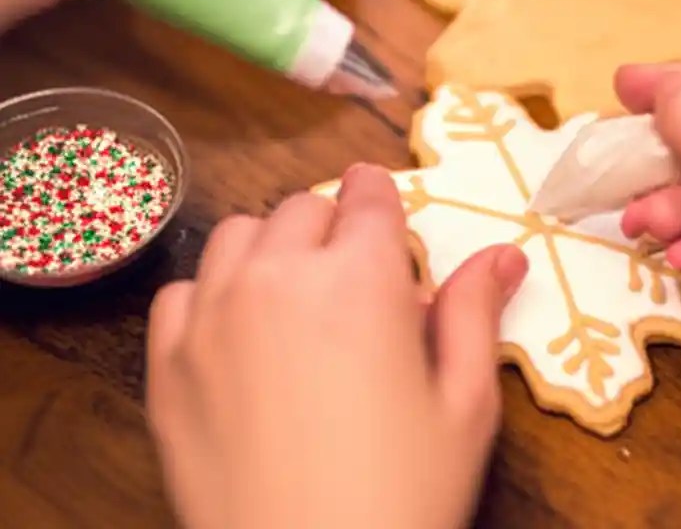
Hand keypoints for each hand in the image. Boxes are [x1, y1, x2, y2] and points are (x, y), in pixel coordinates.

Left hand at [146, 164, 528, 528]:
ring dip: (274, 247)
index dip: (383, 198)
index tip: (388, 215)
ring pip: (240, 235)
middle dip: (336, 226)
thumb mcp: (466, 406)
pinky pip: (184, 291)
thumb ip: (476, 315)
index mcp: (361, 280)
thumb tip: (502, 254)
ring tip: (299, 297)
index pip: (369, 197)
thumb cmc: (404, 493)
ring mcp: (212, 318)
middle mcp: (278, 278)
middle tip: (361, 280)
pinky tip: (242, 334)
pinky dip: (215, 293)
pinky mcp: (167, 365)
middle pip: (304, 208)